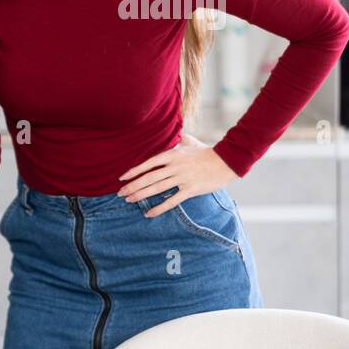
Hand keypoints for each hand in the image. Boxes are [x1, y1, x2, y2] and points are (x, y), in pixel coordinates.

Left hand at [117, 134, 237, 217]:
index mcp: (172, 155)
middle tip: (120, 193)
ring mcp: (182, 178)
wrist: (227, 161)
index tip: (122, 177)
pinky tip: (148, 213)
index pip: (148, 163)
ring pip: (157, 189)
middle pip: (149, 177)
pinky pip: (171, 201)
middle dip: (133, 186)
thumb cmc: (206, 151)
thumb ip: (177, 139)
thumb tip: (171, 134)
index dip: (134, 171)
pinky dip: (159, 208)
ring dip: (141, 195)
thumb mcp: (190, 142)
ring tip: (129, 201)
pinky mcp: (191, 190)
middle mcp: (175, 166)